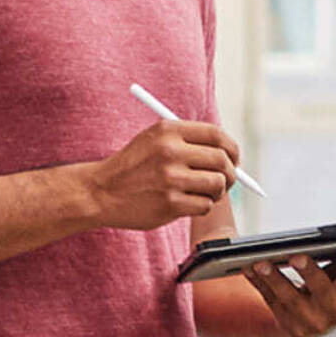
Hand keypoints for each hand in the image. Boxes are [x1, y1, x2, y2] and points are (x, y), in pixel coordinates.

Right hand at [87, 120, 238, 228]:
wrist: (100, 192)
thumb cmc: (133, 166)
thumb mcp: (155, 140)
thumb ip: (189, 141)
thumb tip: (229, 154)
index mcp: (169, 130)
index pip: (217, 135)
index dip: (232, 148)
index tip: (234, 159)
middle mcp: (171, 151)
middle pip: (222, 160)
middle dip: (230, 173)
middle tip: (226, 181)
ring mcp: (170, 178)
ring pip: (217, 184)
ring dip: (216, 192)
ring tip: (203, 193)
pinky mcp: (170, 203)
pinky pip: (205, 205)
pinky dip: (202, 206)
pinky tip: (186, 203)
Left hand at [242, 245, 335, 336]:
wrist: (316, 316)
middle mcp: (335, 311)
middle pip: (320, 289)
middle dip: (308, 272)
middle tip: (297, 254)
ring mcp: (310, 320)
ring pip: (290, 297)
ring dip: (274, 278)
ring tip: (261, 261)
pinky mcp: (287, 324)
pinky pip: (270, 301)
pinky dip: (259, 283)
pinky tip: (248, 266)